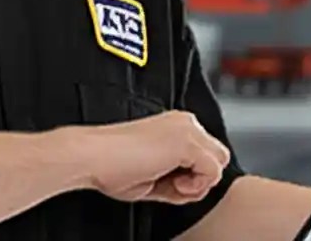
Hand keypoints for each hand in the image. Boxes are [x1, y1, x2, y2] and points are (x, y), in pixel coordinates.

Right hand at [81, 111, 230, 204]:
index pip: (205, 153)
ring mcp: (187, 130)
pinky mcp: (186, 142)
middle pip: (218, 156)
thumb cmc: (110, 166)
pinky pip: (213, 171)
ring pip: (219, 162)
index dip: (192, 177)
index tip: (167, 184)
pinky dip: (196, 186)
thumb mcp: (153, 174)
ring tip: (171, 186)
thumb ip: (178, 177)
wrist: (90, 156)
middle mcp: (185, 122)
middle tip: (173, 187)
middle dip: (201, 178)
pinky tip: (173, 184)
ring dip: (199, 182)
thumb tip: (196, 188)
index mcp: (176, 125)